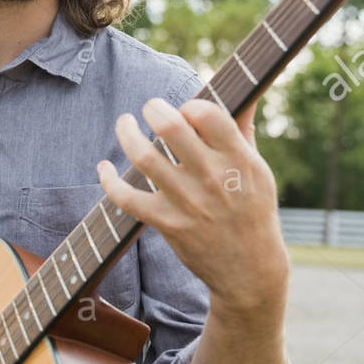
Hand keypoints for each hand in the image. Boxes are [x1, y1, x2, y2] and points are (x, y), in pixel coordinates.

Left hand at [96, 95, 288, 321]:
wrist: (250, 270)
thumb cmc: (254, 212)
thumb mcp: (259, 170)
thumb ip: (243, 131)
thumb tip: (247, 93)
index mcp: (239, 159)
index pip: (207, 113)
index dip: (189, 105)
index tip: (185, 111)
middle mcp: (213, 178)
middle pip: (171, 126)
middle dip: (153, 108)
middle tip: (150, 109)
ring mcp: (188, 202)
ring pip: (144, 156)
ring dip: (127, 133)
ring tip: (125, 123)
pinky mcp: (168, 224)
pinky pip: (127, 198)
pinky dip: (108, 180)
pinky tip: (104, 167)